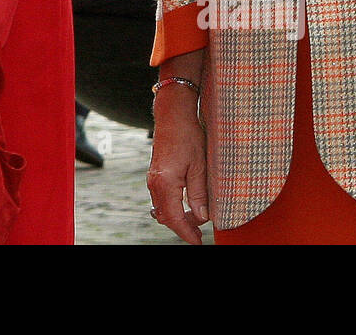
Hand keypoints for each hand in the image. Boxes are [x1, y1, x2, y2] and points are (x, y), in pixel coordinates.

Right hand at [147, 84, 209, 243]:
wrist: (173, 114)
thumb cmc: (188, 135)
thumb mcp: (199, 166)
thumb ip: (199, 194)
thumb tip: (202, 217)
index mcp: (165, 183)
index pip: (174, 218)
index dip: (186, 233)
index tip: (197, 242)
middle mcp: (155, 183)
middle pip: (165, 217)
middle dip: (182, 227)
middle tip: (200, 231)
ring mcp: (153, 178)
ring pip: (162, 208)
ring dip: (178, 217)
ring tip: (197, 218)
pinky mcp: (155, 174)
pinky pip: (161, 198)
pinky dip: (173, 206)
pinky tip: (188, 204)